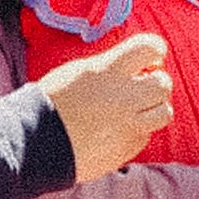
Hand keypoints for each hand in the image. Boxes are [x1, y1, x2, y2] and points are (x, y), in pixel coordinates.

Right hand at [41, 33, 173, 182]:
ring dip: (153, 107)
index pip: (151, 48)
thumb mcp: (80, 70)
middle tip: (140, 84)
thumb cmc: (53, 101)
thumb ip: (112, 65)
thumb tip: (139, 64)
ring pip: (164, 112)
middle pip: (164, 83)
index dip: (154, 49)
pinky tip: (117, 128)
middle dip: (156, 81)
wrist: (34, 143)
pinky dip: (137, 130)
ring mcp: (127, 126)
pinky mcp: (126, 150)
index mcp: (108, 71)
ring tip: (134, 108)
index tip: (148, 57)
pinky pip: (146, 135)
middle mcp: (123, 98)